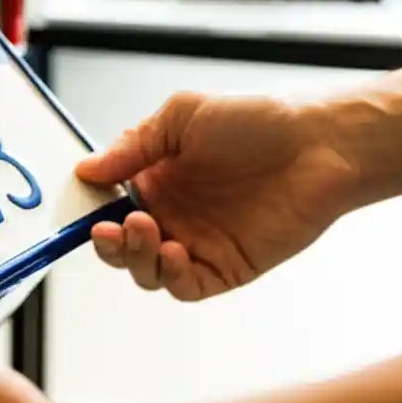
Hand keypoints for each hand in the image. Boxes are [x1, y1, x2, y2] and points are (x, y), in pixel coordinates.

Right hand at [77, 93, 357, 300]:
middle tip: (108, 227)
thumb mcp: (182, 117)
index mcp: (156, 180)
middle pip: (121, 247)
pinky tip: (173, 251)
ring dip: (134, 257)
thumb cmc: (258, 121)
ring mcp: (197, 244)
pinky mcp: (226, 268)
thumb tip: (86, 169)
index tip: (82, 206)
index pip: (108, 206)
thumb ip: (133, 146)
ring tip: (144, 228)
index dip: (91, 211)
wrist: (319, 143)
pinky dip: (169, 275)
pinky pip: (185, 285)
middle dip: (107, 243)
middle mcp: (173, 215)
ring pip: (146, 271)